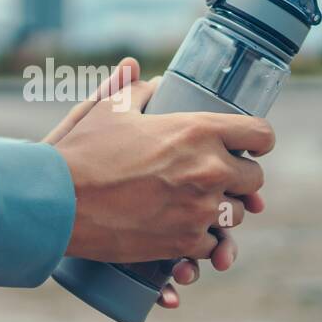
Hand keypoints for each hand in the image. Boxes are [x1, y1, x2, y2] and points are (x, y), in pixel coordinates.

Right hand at [44, 57, 271, 308]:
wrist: (60, 201)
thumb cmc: (84, 150)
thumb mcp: (110, 109)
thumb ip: (135, 89)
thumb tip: (143, 76)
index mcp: (199, 131)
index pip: (261, 134)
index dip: (257, 140)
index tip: (250, 146)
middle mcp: (209, 171)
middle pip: (254, 180)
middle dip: (240, 179)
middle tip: (219, 178)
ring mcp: (199, 210)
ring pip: (237, 215)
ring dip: (224, 211)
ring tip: (200, 206)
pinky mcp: (184, 243)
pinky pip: (213, 245)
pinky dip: (204, 241)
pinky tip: (188, 232)